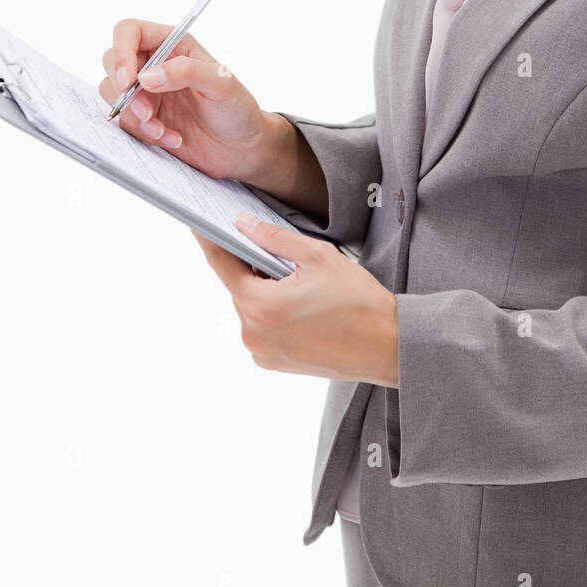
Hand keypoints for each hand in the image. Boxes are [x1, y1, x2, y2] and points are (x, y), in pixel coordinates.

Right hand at [98, 17, 268, 180]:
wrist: (242, 147)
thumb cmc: (237, 108)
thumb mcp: (221, 84)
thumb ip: (186, 71)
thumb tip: (146, 76)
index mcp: (173, 45)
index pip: (129, 32)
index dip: (121, 52)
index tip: (129, 81)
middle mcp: (155, 65)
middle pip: (112, 63)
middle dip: (125, 92)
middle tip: (148, 112)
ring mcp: (147, 92)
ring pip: (114, 95)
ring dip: (134, 117)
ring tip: (162, 130)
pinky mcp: (144, 118)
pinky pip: (125, 122)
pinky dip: (144, 133)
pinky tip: (171, 138)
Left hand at [191, 219, 398, 387]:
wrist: (388, 346)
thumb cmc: (359, 302)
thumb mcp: (318, 256)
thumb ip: (274, 238)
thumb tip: (243, 224)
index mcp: (259, 306)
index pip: (222, 264)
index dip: (210, 239)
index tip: (198, 222)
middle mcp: (253, 335)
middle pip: (239, 286)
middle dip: (252, 265)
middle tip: (278, 251)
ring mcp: (262, 353)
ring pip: (252, 307)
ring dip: (266, 290)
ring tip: (301, 283)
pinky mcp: (274, 364)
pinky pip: (263, 328)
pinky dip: (274, 312)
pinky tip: (302, 305)